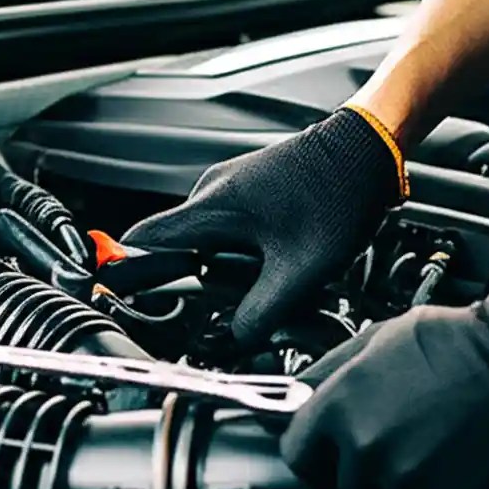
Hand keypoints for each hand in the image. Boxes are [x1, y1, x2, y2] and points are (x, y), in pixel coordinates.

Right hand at [122, 107, 405, 344]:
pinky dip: (239, 255)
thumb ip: (262, 312)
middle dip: (189, 285)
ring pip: (205, 244)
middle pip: (176, 250)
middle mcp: (211, 193)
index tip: (119, 299)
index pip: (143, 241)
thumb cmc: (338, 194)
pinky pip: (227, 232)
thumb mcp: (301, 270)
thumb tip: (236, 338)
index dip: (125, 273)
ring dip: (221, 272)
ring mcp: (230, 189)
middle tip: (210, 313)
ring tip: (257, 288)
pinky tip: (271, 267)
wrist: (369, 149)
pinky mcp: (249, 192)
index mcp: (212, 207)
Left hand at [280, 276, 488, 488]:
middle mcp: (365, 447)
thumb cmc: (455, 340)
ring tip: (419, 443)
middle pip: (334, 482)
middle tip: (382, 441)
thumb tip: (296, 392)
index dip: (310, 450)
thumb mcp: (377, 338)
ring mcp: (402, 479)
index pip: (295, 452)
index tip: (322, 448)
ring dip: (389, 480)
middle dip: (350, 467)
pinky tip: (441, 455)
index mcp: (341, 405)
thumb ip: (329, 371)